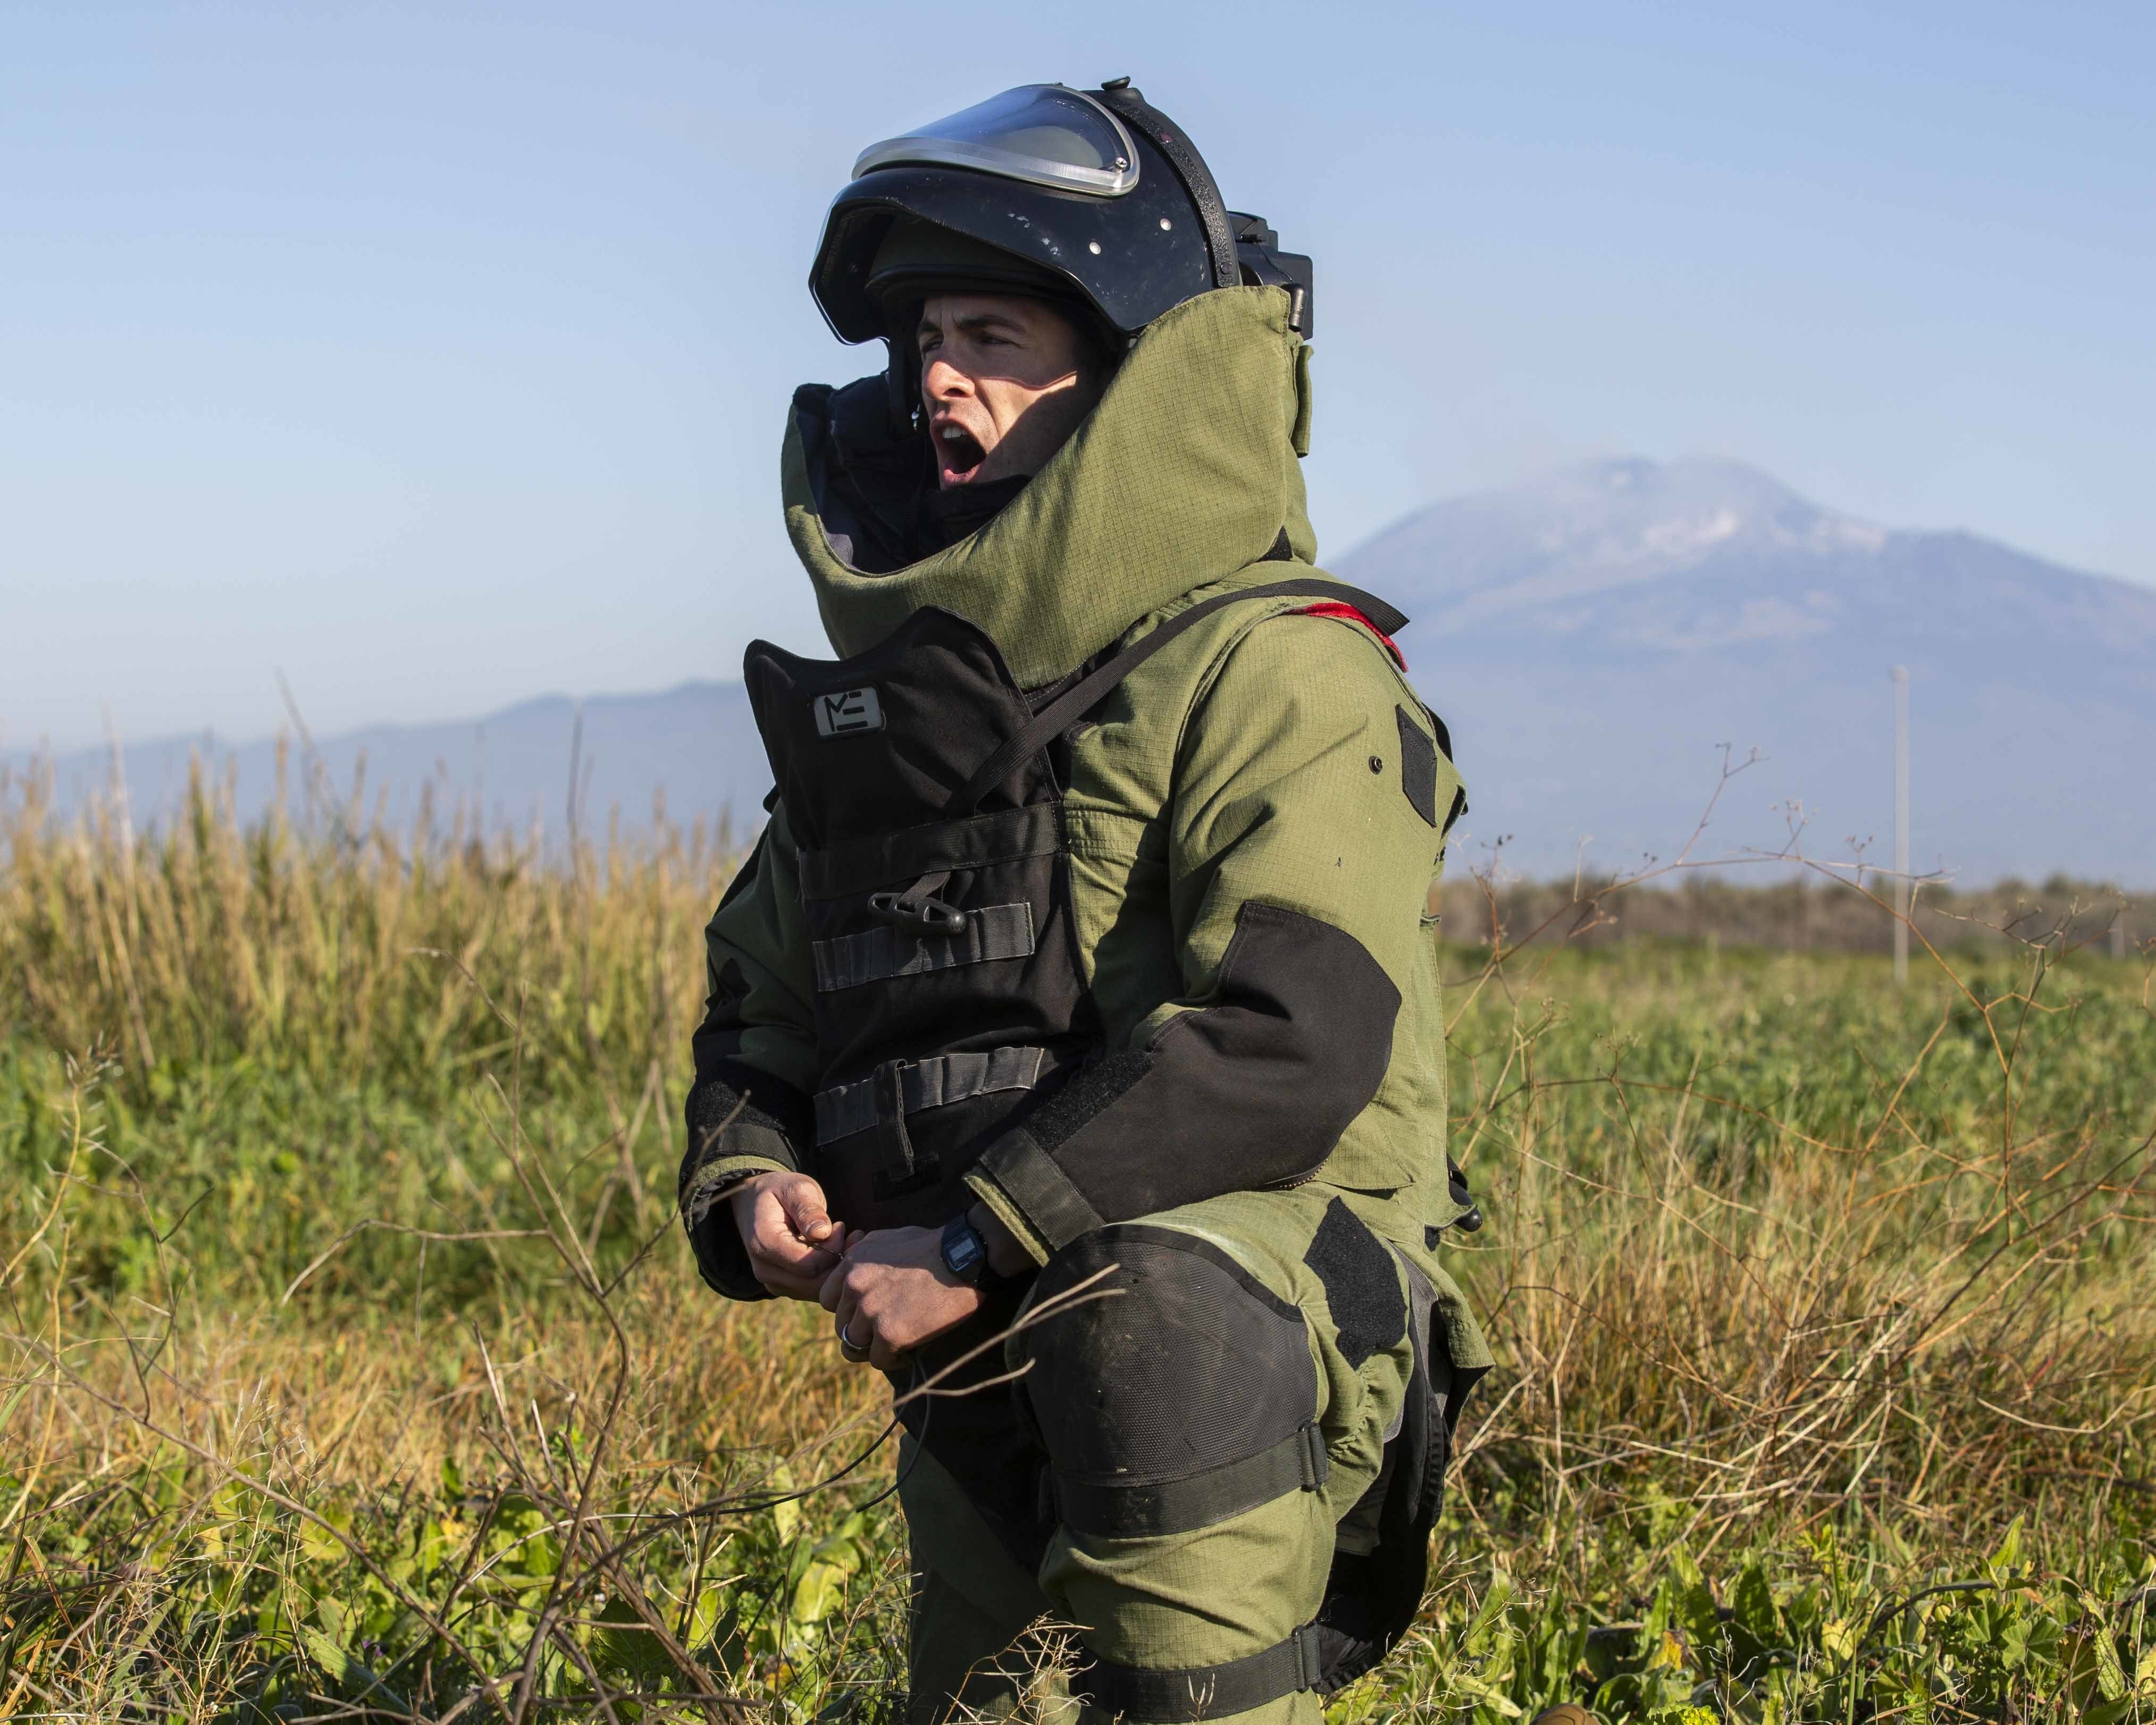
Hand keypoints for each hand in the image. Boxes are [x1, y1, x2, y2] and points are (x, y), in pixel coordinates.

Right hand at [730, 1171, 846, 1299]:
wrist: (753, 1202)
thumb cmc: (779, 1191)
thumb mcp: (795, 1188)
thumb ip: (808, 1209)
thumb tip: (823, 1232)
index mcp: (764, 1242)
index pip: (808, 1263)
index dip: (832, 1248)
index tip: (840, 1226)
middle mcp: (764, 1269)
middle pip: (813, 1283)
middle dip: (839, 1261)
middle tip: (853, 1236)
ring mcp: (772, 1281)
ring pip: (814, 1290)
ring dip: (836, 1269)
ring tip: (847, 1240)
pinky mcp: (781, 1286)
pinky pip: (811, 1290)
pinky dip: (828, 1275)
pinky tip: (836, 1251)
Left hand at [819, 1226, 983, 1371]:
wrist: (964, 1257)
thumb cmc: (933, 1246)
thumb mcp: (887, 1240)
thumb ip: (864, 1258)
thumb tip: (853, 1274)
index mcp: (851, 1263)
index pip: (827, 1299)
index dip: (848, 1309)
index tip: (868, 1311)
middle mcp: (854, 1286)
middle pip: (841, 1325)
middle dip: (862, 1331)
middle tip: (887, 1329)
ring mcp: (870, 1311)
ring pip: (854, 1347)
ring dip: (875, 1348)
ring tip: (898, 1343)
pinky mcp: (889, 1333)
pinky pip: (879, 1361)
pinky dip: (894, 1360)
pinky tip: (911, 1351)